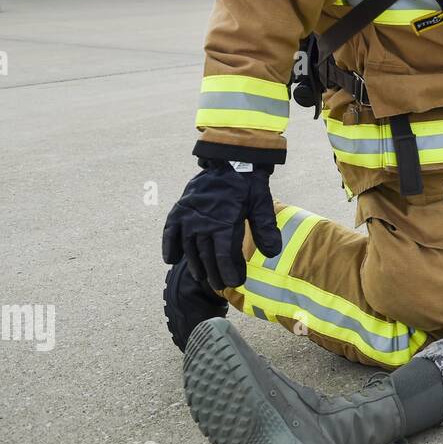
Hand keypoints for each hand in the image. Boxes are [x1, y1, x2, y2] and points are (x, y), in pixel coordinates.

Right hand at [162, 161, 281, 290]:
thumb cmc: (248, 183)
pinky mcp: (180, 209)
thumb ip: (266, 228)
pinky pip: (170, 231)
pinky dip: (169, 245)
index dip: (228, 271)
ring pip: (189, 248)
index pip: (223, 255)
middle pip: (206, 256)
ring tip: (202, 277)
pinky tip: (171, 259)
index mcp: (224, 222)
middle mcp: (203, 222)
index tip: (235, 282)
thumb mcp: (261, 203)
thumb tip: (273, 253)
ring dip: (195, 264)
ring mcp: (189, 216)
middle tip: (220, 285)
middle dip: (214, 273)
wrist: (230, 159)